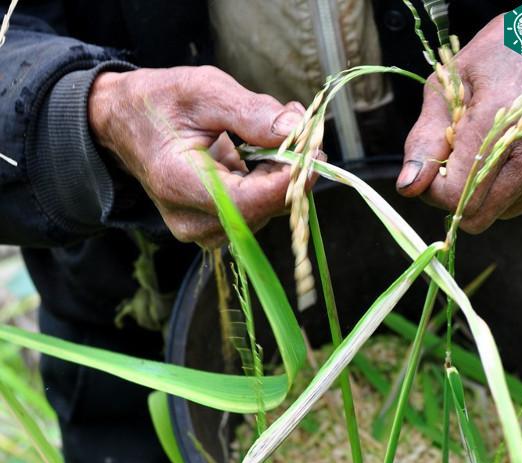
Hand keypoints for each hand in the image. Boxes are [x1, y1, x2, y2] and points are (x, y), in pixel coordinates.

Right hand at [88, 66, 306, 246]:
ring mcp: (203, 229)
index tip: (314, 149)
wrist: (124, 123)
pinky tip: (264, 150)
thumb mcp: (202, 91)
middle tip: (300, 126)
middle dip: (291, 168)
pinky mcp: (216, 226)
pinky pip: (258, 209)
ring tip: (275, 130)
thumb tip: (298, 129)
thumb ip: (250, 112)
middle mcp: (191, 219)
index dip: (290, 180)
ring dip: (283, 172)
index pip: (250, 202)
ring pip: (267, 210)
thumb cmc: (159, 103)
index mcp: (179, 184)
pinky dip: (271, 179)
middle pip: (264, 208)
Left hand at [397, 0, 521, 232]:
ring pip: (496, 214)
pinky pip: (518, 207)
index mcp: (504, 119)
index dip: (433, 189)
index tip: (435, 163)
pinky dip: (507, 187)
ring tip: (494, 142)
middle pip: (477, 214)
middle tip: (461, 154)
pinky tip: (514, 150)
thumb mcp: (451, 82)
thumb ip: (426, 139)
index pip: (456, 194)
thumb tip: (408, 188)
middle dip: (458, 192)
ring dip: (485, 187)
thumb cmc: (502, 56)